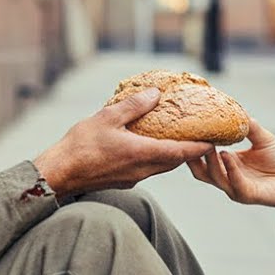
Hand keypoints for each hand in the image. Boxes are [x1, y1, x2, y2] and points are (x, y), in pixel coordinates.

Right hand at [34, 88, 213, 199]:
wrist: (58, 174)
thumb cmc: (80, 146)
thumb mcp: (107, 117)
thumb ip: (134, 106)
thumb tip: (156, 94)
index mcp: (142, 154)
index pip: (181, 152)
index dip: (200, 146)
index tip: (216, 139)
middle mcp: (142, 170)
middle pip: (175, 161)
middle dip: (190, 150)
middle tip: (203, 136)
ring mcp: (133, 178)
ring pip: (162, 166)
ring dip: (173, 155)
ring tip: (181, 139)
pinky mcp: (123, 180)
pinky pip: (148, 169)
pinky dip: (157, 158)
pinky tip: (150, 146)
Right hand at [186, 119, 274, 224]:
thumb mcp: (263, 139)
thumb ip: (248, 126)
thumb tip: (234, 108)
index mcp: (228, 165)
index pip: (201, 158)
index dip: (193, 146)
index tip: (185, 129)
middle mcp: (228, 178)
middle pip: (201, 171)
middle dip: (193, 156)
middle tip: (189, 138)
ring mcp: (237, 189)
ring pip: (215, 178)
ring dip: (210, 162)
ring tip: (208, 144)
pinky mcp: (250, 195)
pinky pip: (236, 184)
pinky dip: (230, 170)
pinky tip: (227, 155)